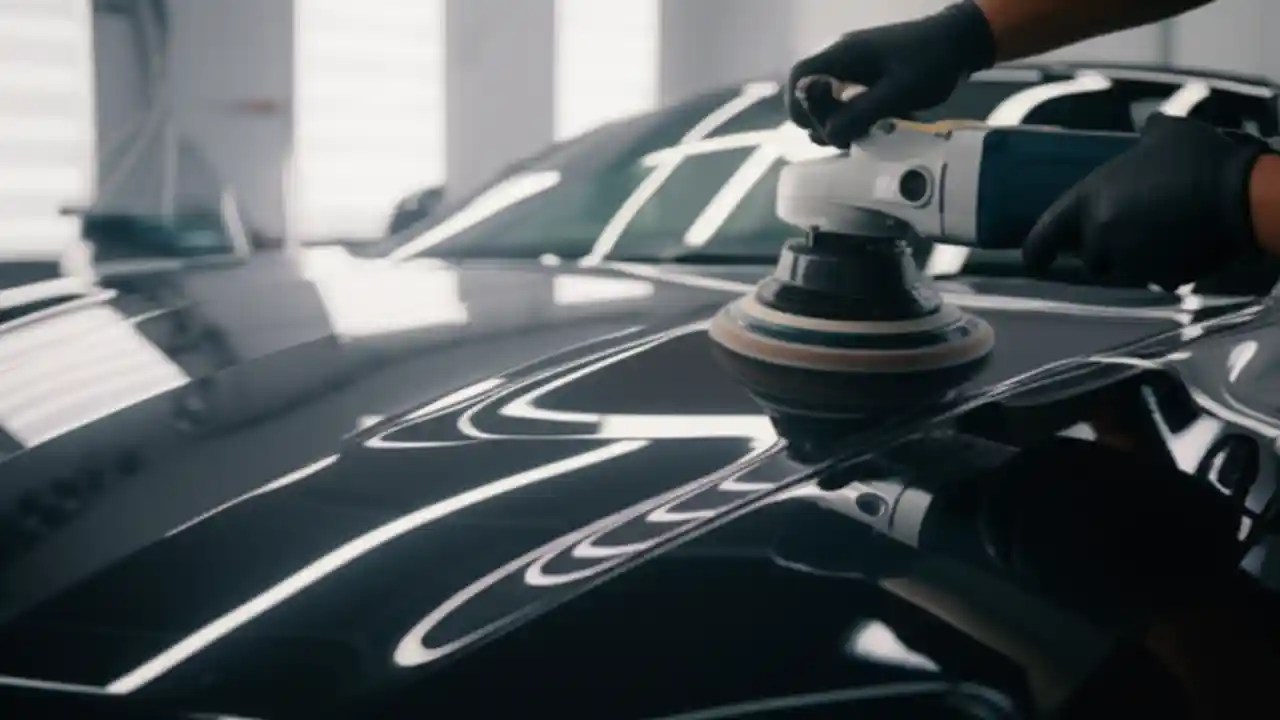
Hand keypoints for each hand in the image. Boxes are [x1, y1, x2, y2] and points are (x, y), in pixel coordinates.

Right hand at [786, 1, 994, 148]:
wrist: (961, 41)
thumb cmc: (930, 63)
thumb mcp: (896, 93)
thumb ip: (858, 113)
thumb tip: (826, 135)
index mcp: (842, 56)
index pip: (799, 79)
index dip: (800, 107)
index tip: (820, 129)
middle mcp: (842, 59)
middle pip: (808, 93)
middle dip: (821, 121)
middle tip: (848, 137)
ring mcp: (854, 66)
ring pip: (828, 100)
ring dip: (838, 122)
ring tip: (864, 135)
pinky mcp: (868, 75)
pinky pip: (847, 99)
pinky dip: (854, 116)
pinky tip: (875, 126)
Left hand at [1023, 115, 1269, 289]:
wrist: (1240, 197)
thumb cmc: (1199, 160)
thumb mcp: (1167, 132)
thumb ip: (1146, 135)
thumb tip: (1148, 128)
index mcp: (1091, 200)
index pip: (1047, 234)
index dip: (1036, 251)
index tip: (1033, 263)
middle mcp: (1102, 234)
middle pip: (1090, 255)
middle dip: (1105, 247)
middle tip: (1133, 228)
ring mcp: (1131, 260)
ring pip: (1121, 268)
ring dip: (1133, 257)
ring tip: (1162, 232)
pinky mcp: (1161, 278)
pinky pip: (1154, 277)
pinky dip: (1162, 265)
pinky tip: (1183, 243)